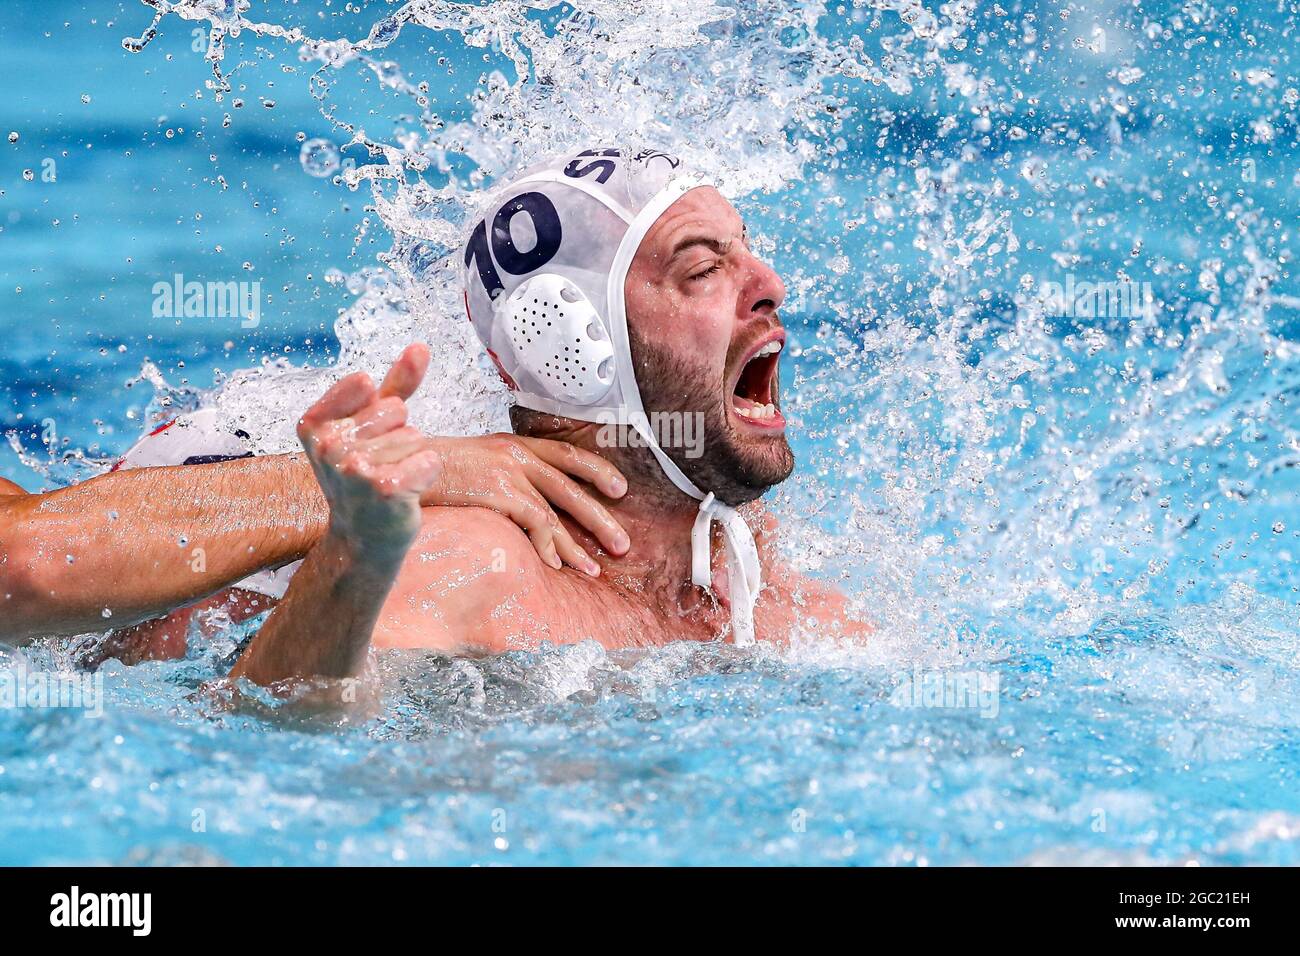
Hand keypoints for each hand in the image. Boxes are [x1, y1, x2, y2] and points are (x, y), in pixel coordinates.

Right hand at [296, 344, 440, 566]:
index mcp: (313, 423)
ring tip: (387, 482)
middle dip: (399, 438)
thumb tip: (420, 346)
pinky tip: (404, 494)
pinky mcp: (383, 489)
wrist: (365, 537)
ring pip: (414, 437)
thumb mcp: (375, 426)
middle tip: (379, 467)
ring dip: (411, 460)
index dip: (379, 412)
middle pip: (396, 411)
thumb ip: (396, 384)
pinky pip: (429, 459)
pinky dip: (426, 475)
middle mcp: (326, 444)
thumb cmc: (368, 476)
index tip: (363, 441)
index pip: (366, 386)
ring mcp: (352, 468)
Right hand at [369, 343, 630, 575]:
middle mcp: (515, 454)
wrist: (392, 466)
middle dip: (601, 517)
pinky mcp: (500, 492)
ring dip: (579, 545)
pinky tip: (558, 568)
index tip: (619, 489)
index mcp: (511, 443)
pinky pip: (537, 523)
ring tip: (596, 571)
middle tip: (624, 544)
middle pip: (573, 485)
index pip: (566, 454)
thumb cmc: (422, 470)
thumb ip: (494, 473)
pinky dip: (549, 548)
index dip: (596, 471)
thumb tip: (514, 498)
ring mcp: (509, 472)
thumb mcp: (466, 461)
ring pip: (559, 512)